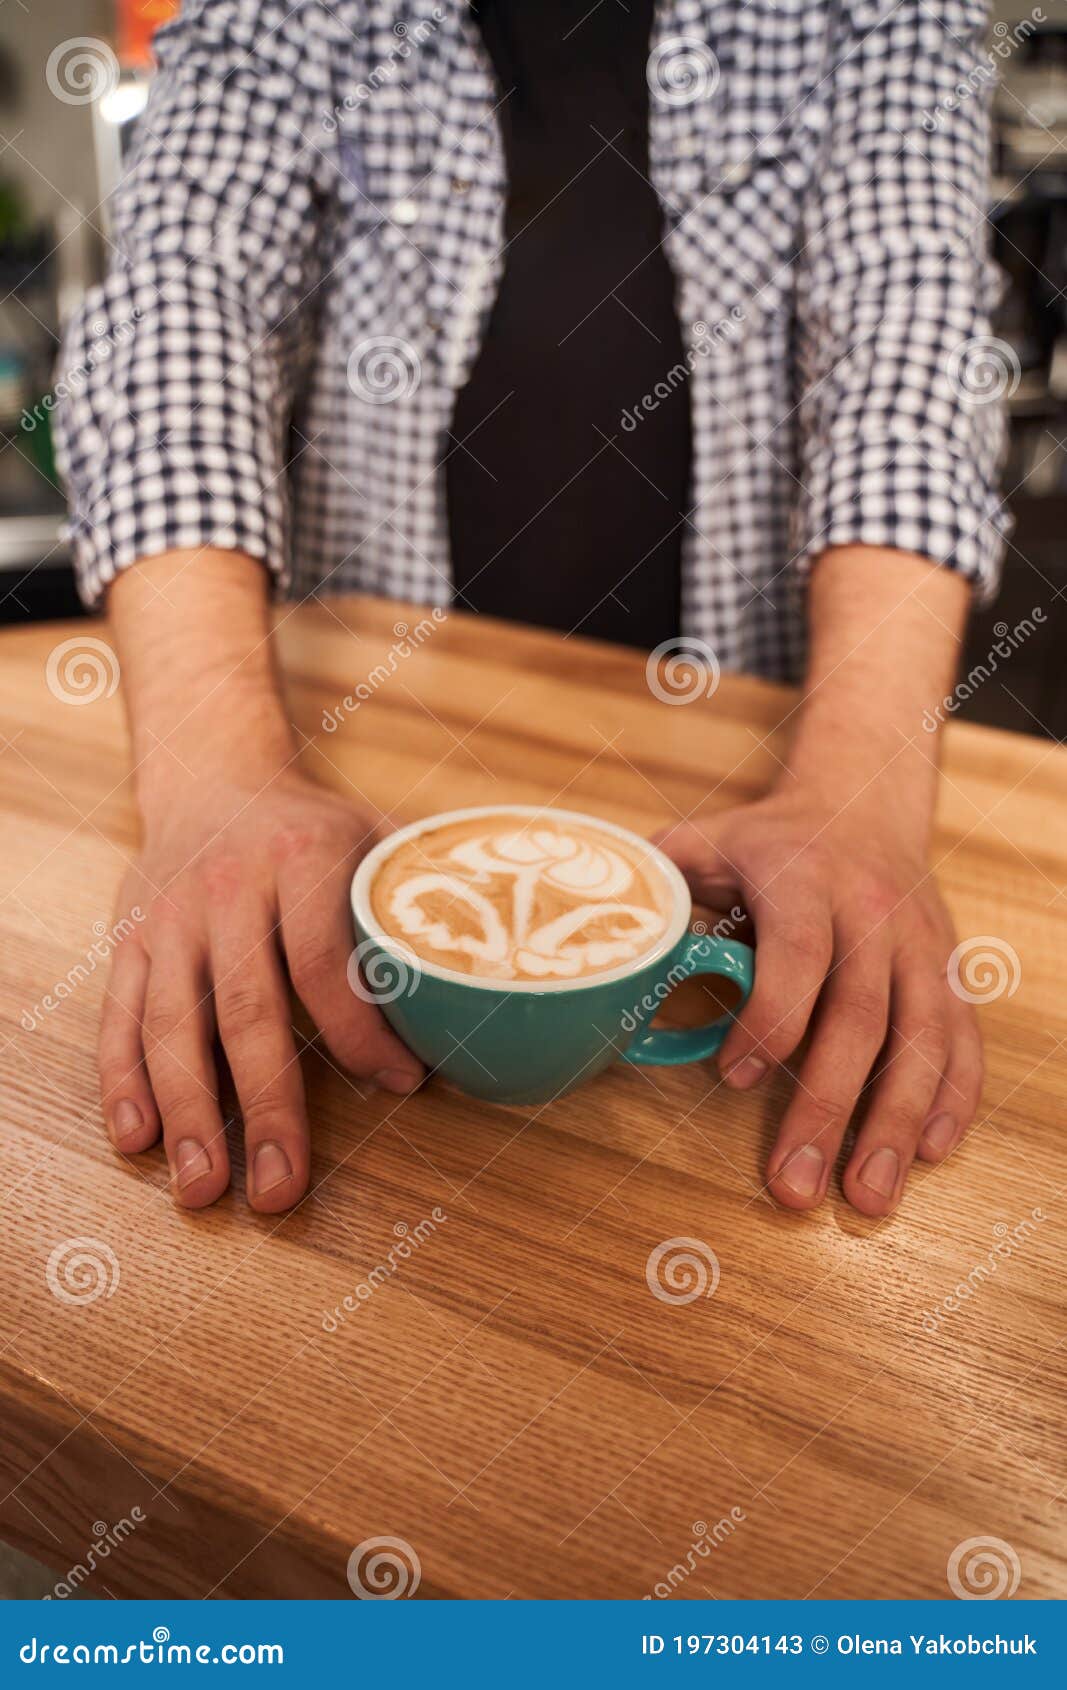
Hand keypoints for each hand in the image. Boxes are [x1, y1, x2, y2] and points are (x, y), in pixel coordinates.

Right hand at [99, 769, 423, 1212]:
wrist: (212, 775)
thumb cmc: (312, 826)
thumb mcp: (375, 836)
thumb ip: (426, 897)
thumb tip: (503, 972)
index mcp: (300, 859)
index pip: (326, 964)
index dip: (364, 1034)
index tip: (405, 1084)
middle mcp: (227, 888)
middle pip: (245, 1011)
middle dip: (264, 1108)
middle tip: (278, 1190)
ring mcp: (169, 918)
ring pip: (170, 1025)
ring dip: (187, 1114)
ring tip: (202, 1189)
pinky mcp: (128, 940)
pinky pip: (119, 1017)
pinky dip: (124, 1082)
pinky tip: (139, 1142)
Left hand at [655, 788, 981, 1215]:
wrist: (863, 799)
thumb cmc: (767, 839)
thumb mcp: (702, 842)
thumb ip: (654, 891)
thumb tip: (597, 955)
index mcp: (803, 877)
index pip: (796, 955)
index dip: (770, 1021)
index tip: (733, 1078)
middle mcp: (872, 912)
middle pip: (861, 1016)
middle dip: (827, 1108)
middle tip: (795, 1187)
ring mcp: (920, 943)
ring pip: (923, 1038)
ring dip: (896, 1123)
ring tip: (867, 1195)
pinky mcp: (950, 969)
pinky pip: (963, 1038)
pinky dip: (953, 1098)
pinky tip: (929, 1151)